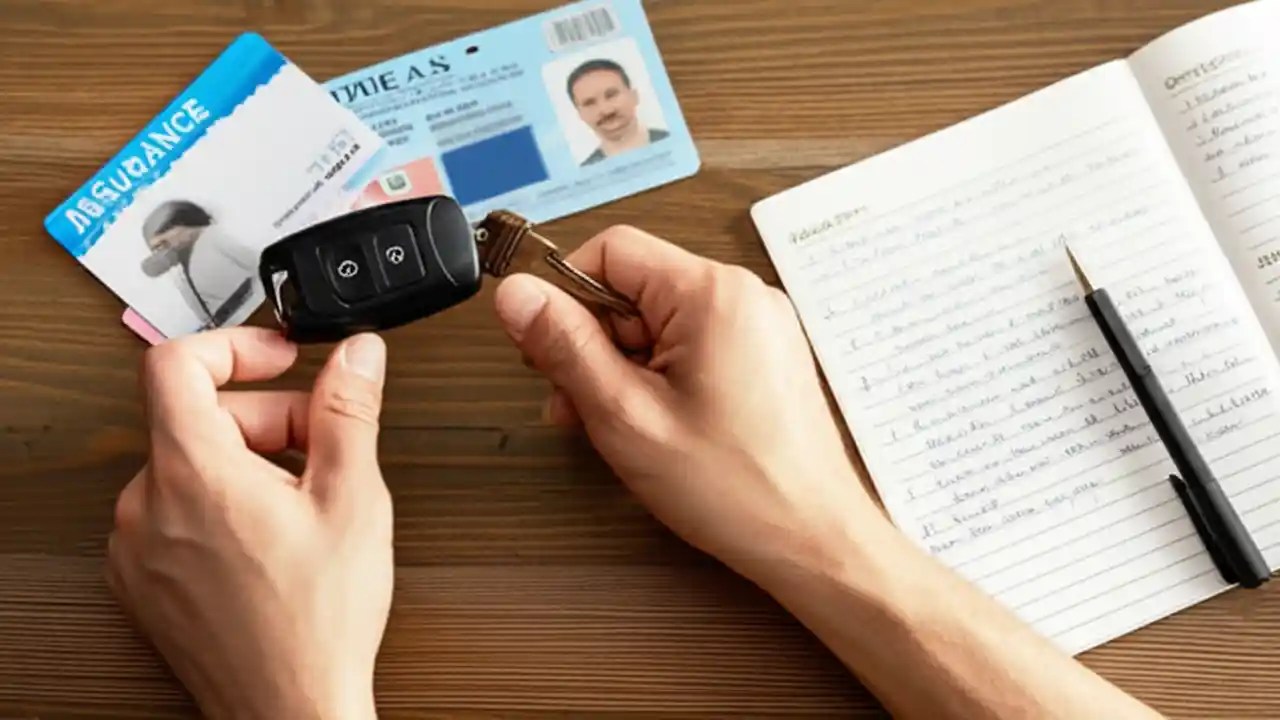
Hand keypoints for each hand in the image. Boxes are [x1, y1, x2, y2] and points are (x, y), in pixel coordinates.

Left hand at [107, 328, 392, 719]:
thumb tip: (356, 354)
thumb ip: (349, 410)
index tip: (278, 358)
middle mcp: (147, 506)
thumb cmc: (316, 623)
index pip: (176, 363)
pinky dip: (223, 505)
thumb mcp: (353, 499)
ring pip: (191, 466)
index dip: (235, 346)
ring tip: (305, 505)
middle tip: (322, 449)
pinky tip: (275, 539)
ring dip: (250, 464)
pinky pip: (177, 510)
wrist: (289, 710)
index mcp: (193, 473)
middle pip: (198, 418)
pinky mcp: (143, 579)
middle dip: (268, 419)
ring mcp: (138, 547)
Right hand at [492, 226, 892, 583]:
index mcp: (712, 294)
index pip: (612, 249)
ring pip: (658, 322)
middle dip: (592, 342)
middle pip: (634, 288)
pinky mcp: (762, 355)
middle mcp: (742, 295)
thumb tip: (517, 295)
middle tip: (574, 403)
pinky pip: (691, 344)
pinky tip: (648, 423)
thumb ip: (565, 347)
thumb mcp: (625, 415)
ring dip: (621, 366)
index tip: (543, 344)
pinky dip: (658, 376)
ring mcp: (758, 325)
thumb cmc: (736, 487)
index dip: (565, 294)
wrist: (811, 540)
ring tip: (612, 425)